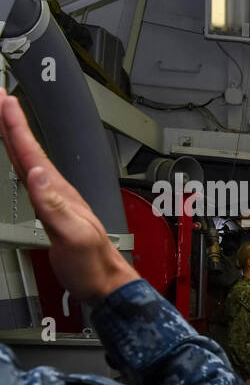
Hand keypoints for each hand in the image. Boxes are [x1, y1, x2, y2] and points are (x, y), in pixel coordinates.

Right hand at [0, 91, 138, 301]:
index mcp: (60, 192)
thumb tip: (38, 173)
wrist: (104, 283)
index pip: (34, 153)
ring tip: (4, 117)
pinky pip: (30, 179)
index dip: (17, 126)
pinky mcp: (50, 213)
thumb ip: (54, 206)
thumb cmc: (93, 264)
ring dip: (15, 138)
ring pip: (29, 161)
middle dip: (12, 123)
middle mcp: (57, 192)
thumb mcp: (73, 236)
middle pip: (29, 151)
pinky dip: (21, 163)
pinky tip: (18, 160)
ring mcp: (54, 201)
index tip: (4, 100)